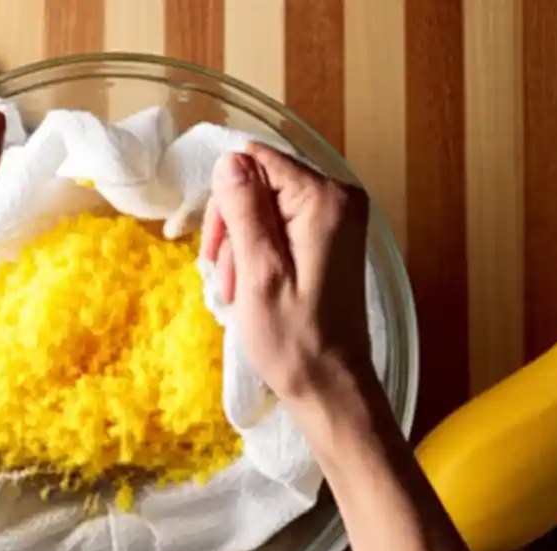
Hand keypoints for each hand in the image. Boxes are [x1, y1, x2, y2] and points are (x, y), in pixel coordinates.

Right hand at [201, 143, 373, 407]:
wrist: (331, 384)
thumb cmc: (293, 339)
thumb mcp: (259, 273)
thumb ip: (244, 211)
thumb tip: (230, 159)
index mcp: (324, 200)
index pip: (257, 162)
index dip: (227, 199)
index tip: (217, 248)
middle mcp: (340, 198)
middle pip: (262, 183)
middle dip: (233, 226)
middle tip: (224, 279)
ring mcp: (340, 218)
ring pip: (267, 207)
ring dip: (242, 245)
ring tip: (235, 291)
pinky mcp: (333, 238)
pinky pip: (282, 226)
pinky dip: (259, 253)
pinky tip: (251, 286)